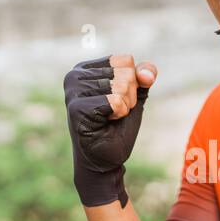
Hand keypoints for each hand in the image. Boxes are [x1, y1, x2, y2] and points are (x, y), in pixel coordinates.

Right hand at [63, 54, 156, 207]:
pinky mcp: (77, 109)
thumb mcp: (135, 96)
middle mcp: (74, 75)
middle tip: (115, 113)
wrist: (106, 160)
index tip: (119, 101)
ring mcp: (73, 92)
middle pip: (125, 73)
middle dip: (129, 96)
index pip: (125, 60)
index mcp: (86, 68)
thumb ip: (144, 77)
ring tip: (109, 118)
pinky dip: (118, 115)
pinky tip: (105, 123)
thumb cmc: (117, 127)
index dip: (133, 83)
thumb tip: (147, 75)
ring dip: (124, 107)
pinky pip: (115, 102)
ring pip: (121, 87)